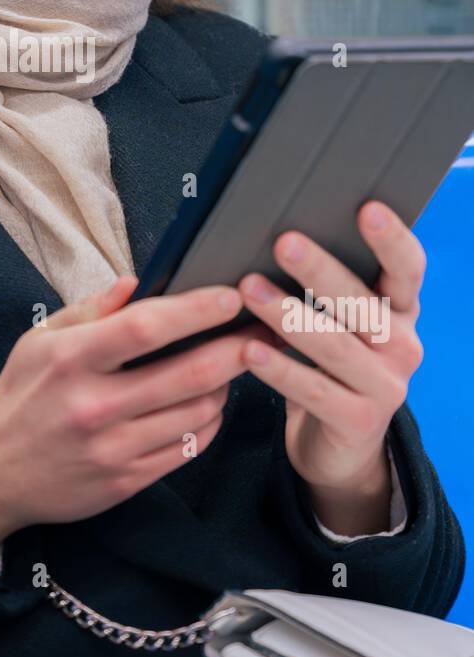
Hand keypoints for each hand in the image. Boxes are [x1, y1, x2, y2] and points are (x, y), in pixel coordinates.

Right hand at [0, 274, 254, 549]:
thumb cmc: (21, 397)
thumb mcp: (40, 340)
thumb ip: (91, 310)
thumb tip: (136, 281)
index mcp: (72, 359)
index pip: (147, 328)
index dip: (196, 310)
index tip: (231, 296)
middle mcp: (95, 405)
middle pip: (188, 373)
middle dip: (237, 348)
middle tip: (264, 330)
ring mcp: (113, 448)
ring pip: (198, 412)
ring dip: (227, 385)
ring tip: (234, 364)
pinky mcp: (126, 480)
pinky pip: (188, 448)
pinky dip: (209, 421)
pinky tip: (210, 403)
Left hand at [235, 200, 424, 499]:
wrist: (341, 448)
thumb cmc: (333, 368)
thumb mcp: (342, 326)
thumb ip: (330, 289)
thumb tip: (280, 234)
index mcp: (401, 312)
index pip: (408, 269)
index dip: (392, 239)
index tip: (367, 208)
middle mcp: (403, 346)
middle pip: (363, 303)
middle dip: (321, 270)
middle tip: (283, 242)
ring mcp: (387, 387)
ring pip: (335, 345)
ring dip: (288, 315)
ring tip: (249, 288)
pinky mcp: (360, 422)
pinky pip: (314, 391)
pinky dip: (280, 369)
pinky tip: (249, 349)